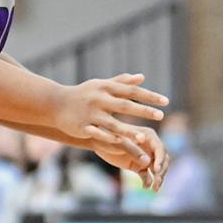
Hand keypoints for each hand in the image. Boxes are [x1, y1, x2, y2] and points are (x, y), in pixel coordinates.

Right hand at [52, 74, 166, 151]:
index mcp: (106, 87)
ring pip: (113, 123)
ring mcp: (91, 113)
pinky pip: (99, 134)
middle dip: (144, 110)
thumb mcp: (101, 85)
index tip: (166, 101)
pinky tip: (122, 145)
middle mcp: (100, 99)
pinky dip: (110, 139)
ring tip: (143, 137)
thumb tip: (142, 77)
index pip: (132, 91)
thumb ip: (122, 82)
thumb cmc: (83, 93)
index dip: (149, 96)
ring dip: (129, 131)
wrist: (56, 103)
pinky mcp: (83, 126)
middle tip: (161, 116)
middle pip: (126, 105)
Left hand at [94, 123, 168, 189]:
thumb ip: (134, 151)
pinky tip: (145, 187)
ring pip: (157, 170)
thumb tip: (148, 162)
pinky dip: (147, 182)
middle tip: (157, 182)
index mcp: (148, 136)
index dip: (160, 160)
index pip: (160, 149)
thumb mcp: (121, 143)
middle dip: (161, 172)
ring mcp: (145, 157)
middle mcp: (150, 147)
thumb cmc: (109, 137)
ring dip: (157, 179)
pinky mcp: (139, 166)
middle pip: (162, 161)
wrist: (98, 142)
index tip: (156, 170)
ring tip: (154, 189)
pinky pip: (147, 176)